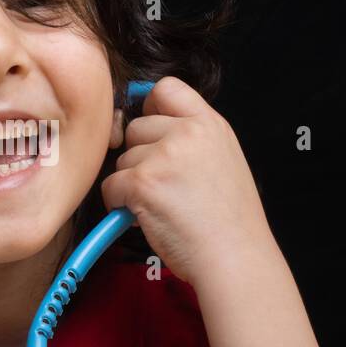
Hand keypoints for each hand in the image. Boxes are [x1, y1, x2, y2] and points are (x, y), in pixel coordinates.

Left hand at [101, 76, 273, 285]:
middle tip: (162, 186)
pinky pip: (110, 186)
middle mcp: (187, 133)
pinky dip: (119, 205)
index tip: (150, 128)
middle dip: (139, 156)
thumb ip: (193, 140)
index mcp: (211, 125)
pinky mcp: (142, 182)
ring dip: (131, 183)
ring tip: (162, 206)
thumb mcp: (225, 161)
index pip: (168, 88)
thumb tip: (150, 133)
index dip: (150, 105)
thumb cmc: (229, 223)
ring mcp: (163, 156)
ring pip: (122, 160)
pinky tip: (145, 217)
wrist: (235, 258)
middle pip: (136, 127)